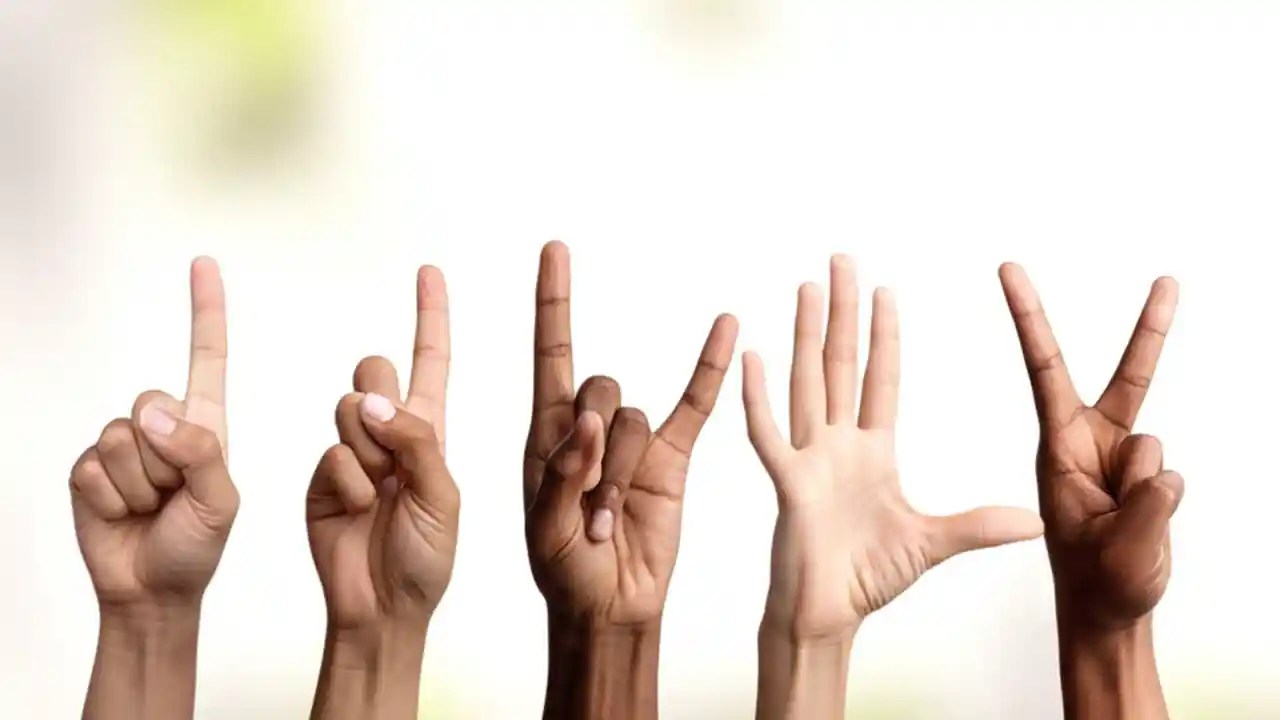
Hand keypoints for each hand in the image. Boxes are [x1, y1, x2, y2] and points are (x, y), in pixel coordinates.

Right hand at [70, 257, 237, 610]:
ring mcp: (123, 446)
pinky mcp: (88, 468)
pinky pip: (92, 468)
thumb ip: (199, 452)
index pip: (206, 357)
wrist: (151, 590)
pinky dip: (111, 498)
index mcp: (206, 425)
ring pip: (121, 437)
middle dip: (165, 457)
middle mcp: (163, 426)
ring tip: (152, 508)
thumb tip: (152, 413)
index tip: (204, 263)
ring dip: (139, 483)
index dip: (205, 311)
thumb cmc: (196, 545)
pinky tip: (124, 514)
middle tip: (175, 496)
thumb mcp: (220, 501)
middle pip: (151, 402)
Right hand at [307, 266, 458, 631]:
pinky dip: (349, 480)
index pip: (431, 362)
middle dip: (381, 393)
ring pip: (349, 407)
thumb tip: (371, 398)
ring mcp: (353, 455)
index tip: (429, 272)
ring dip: (368, 446)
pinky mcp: (322, 477)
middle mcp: (391, 436)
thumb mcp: (443, 497)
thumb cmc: (427, 557)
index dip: (430, 317)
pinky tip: (360, 510)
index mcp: (431, 434)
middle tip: (390, 438)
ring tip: (382, 490)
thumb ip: (415, 441)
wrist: (384, 606)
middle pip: (375, 372)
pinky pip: (330, 452)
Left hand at [524, 242, 737, 627]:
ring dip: (621, 474)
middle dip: (594, 451)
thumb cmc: (562, 570)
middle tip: (587, 509)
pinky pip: (695, 405)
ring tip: (607, 524)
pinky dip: (711, 368)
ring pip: (636, 416)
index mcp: (547, 433)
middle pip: (600, 389)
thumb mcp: (542, 527)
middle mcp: (589, 426)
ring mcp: (633, 441)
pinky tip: (726, 328)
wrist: (609, 607)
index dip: (554, 300)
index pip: (551, 351)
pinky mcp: (672, 458)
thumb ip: (560, 473)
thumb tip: (588, 422)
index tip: (555, 249)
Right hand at [743, 256, 1042, 638]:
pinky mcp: (788, 484)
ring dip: (807, 335)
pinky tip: (753, 358)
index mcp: (872, 453)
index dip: (885, 336)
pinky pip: (771, 434)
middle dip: (844, 312)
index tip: (884, 293)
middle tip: (842, 261)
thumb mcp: (933, 543)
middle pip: (841, 364)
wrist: (828, 617)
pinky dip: (759, 398)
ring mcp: (810, 460)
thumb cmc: (869, 578)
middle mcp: (838, 445)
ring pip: (808, 382)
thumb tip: (1035, 522)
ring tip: (807, 287)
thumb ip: (977, 525)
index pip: (881, 380)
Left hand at [999, 263, 1181, 628]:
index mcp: (1058, 447)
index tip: (1008, 270)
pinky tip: (1140, 526)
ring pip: (1155, 447)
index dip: (1030, 319)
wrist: (1108, 610)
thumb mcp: (1115, 552)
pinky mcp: (1146, 475)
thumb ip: (1144, 509)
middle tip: (1168, 279)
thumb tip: (1165, 470)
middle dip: (1150, 330)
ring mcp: (1121, 458)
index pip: (1045, 369)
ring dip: (1150, 493)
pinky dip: (1164, 502)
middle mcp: (1089, 442)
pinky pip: (1169, 472)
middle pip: (1127, 379)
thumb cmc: (1096, 581)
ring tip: (1121, 529)